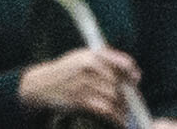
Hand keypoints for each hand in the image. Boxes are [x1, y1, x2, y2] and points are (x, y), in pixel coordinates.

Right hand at [17, 46, 138, 118]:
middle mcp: (89, 66)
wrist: (41, 86)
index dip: (132, 73)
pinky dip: (116, 119)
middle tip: (132, 106)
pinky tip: (120, 122)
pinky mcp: (80, 100)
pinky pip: (107, 110)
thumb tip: (133, 73)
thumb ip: (104, 61)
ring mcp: (84, 83)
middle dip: (129, 97)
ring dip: (123, 110)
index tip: (136, 81)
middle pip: (120, 83)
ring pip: (115, 98)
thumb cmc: (65, 73)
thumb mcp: (80, 58)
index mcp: (92, 54)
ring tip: (125, 116)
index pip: (122, 62)